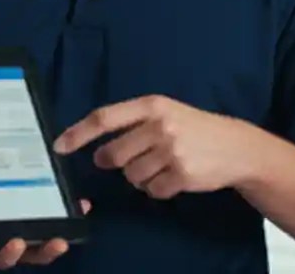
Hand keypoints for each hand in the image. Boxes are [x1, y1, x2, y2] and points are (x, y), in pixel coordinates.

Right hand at [0, 169, 90, 268]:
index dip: (5, 252)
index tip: (14, 241)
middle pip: (21, 254)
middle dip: (38, 249)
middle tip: (52, 240)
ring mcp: (8, 228)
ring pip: (36, 243)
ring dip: (54, 240)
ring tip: (70, 231)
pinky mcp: (20, 214)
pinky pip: (43, 220)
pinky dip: (63, 216)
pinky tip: (80, 205)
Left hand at [53, 95, 259, 198]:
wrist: (236, 146)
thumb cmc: (192, 127)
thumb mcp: (165, 111)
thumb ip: (131, 122)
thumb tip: (94, 147)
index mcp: (152, 104)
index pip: (104, 118)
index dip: (78, 133)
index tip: (59, 146)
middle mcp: (160, 125)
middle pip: (113, 154)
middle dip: (113, 162)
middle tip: (126, 160)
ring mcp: (172, 151)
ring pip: (131, 176)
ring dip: (139, 176)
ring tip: (160, 165)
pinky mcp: (182, 175)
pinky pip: (152, 190)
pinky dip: (157, 188)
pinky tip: (173, 176)